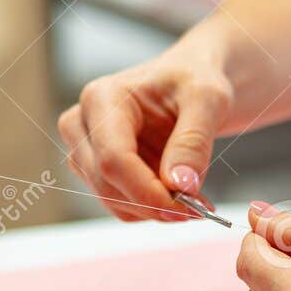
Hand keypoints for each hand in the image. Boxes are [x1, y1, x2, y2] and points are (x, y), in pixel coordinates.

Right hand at [58, 52, 231, 221]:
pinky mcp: (97, 173)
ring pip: (113, 202)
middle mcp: (82, 124)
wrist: (186, 85)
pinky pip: (122, 207)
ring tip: (197, 199)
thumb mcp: (208, 98)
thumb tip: (181, 186)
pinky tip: (179, 195)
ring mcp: (85, 151)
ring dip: (156, 210)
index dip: (147, 192)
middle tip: (200, 209)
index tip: (186, 209)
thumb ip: (193, 141)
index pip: (112, 159)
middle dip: (155, 205)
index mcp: (101, 98)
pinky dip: (153, 210)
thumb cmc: (193, 81)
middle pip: (107, 185)